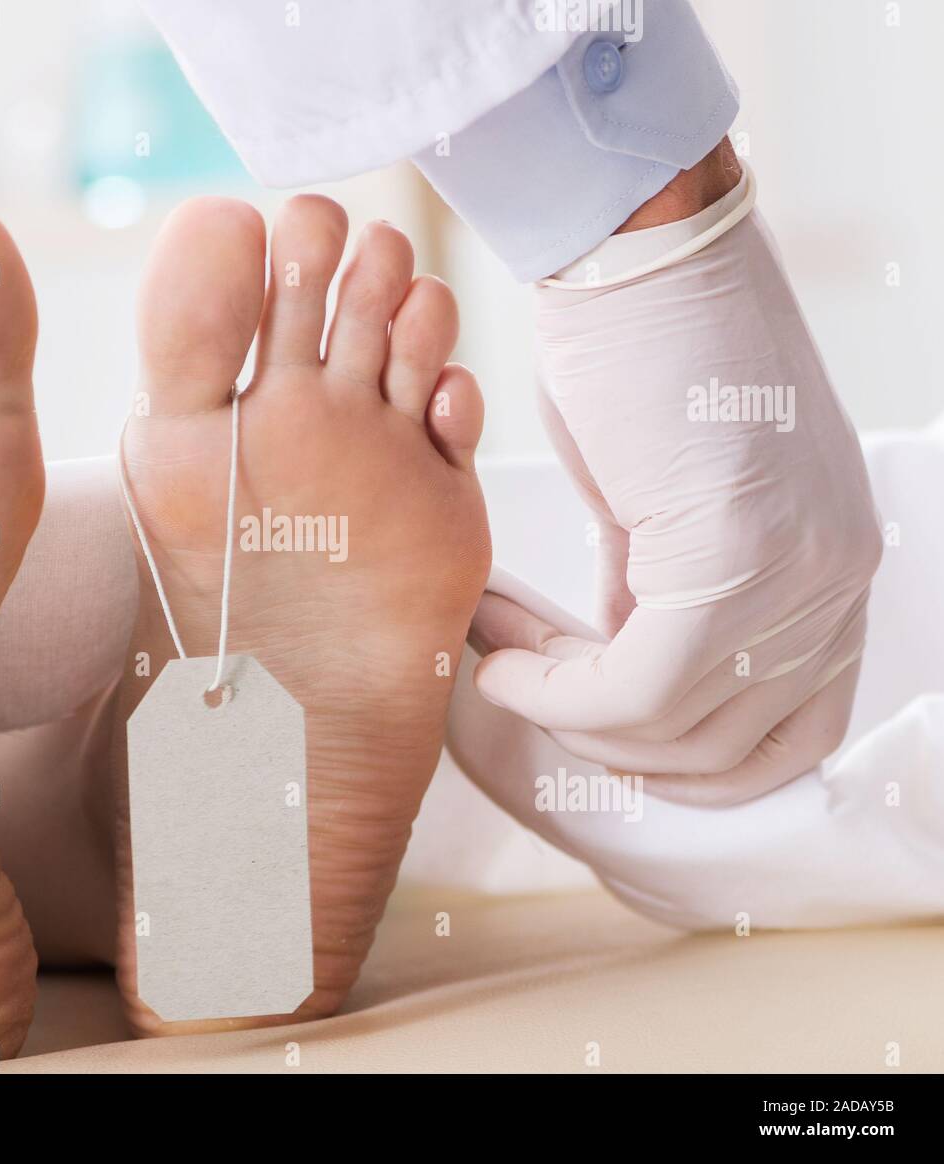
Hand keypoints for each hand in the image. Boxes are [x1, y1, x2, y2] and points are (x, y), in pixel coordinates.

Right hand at [471, 209, 881, 805]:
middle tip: (524, 691)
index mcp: (829, 565)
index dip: (681, 761)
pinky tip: (500, 657)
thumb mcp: (661, 502)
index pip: (787, 734)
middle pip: (729, 753)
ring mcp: (795, 573)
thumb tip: (611, 665)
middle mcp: (834, 581)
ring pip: (675, 730)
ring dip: (564, 714)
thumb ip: (657, 595)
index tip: (587, 728)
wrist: (632, 248)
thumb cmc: (637, 351)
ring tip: (499, 657)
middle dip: (609, 747)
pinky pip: (632, 689)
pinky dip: (553, 694)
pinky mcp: (732, 558)